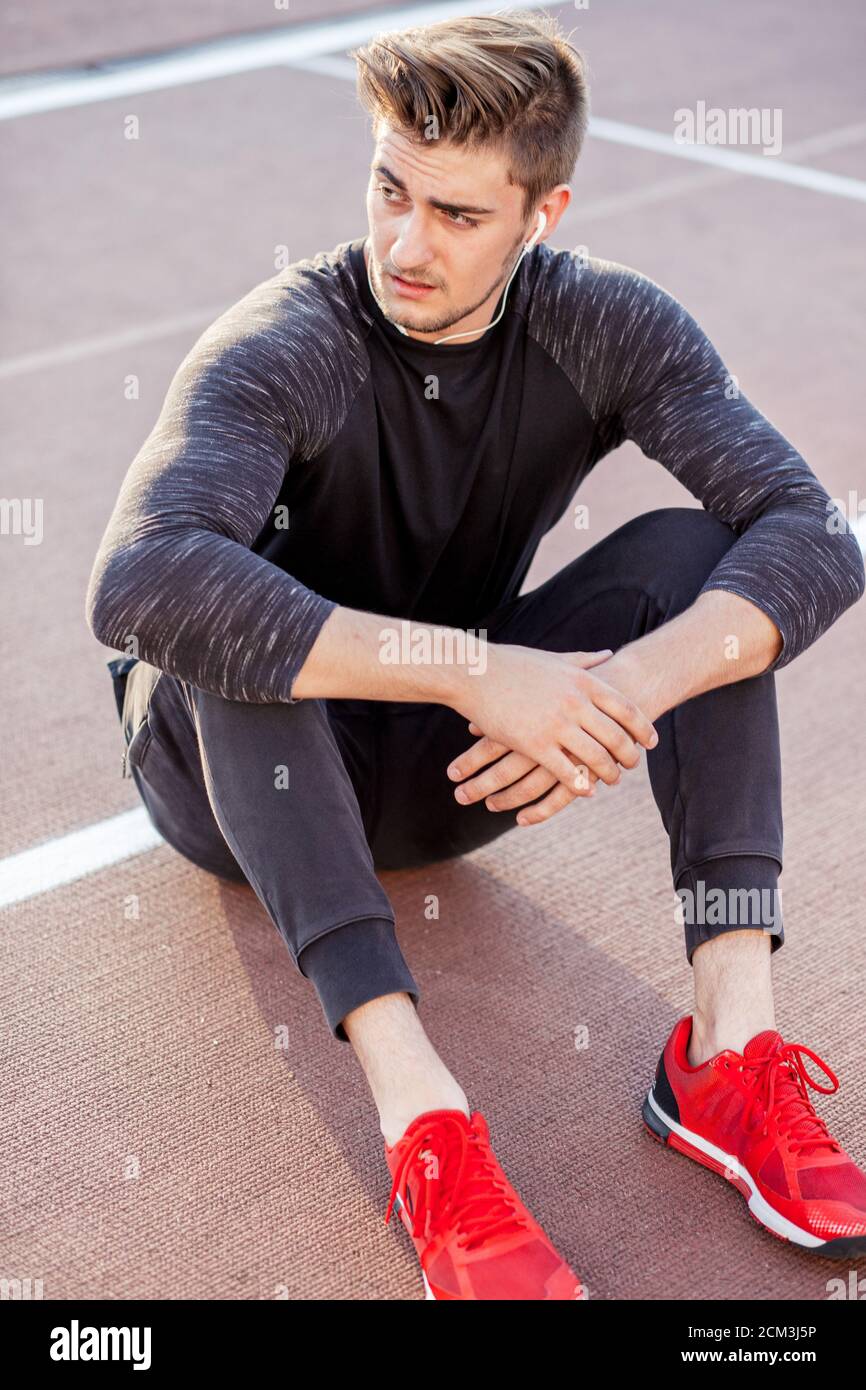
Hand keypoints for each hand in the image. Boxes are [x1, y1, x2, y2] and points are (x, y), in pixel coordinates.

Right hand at [447, 646, 657, 825]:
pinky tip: (587, 791)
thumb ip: (584, 660)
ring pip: (596, 757)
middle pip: (617, 736)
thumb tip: (608, 654)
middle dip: (630, 755)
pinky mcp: (535, 744)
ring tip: (613, 780)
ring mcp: (556, 724)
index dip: (643, 728)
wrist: (475, 673)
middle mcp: (576, 703)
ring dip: (609, 773)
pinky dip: (581, 784)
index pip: (626, 708)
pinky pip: (566, 771)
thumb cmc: (512, 664)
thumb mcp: (554, 658)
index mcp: (583, 681)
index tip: (652, 741)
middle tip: (635, 765)